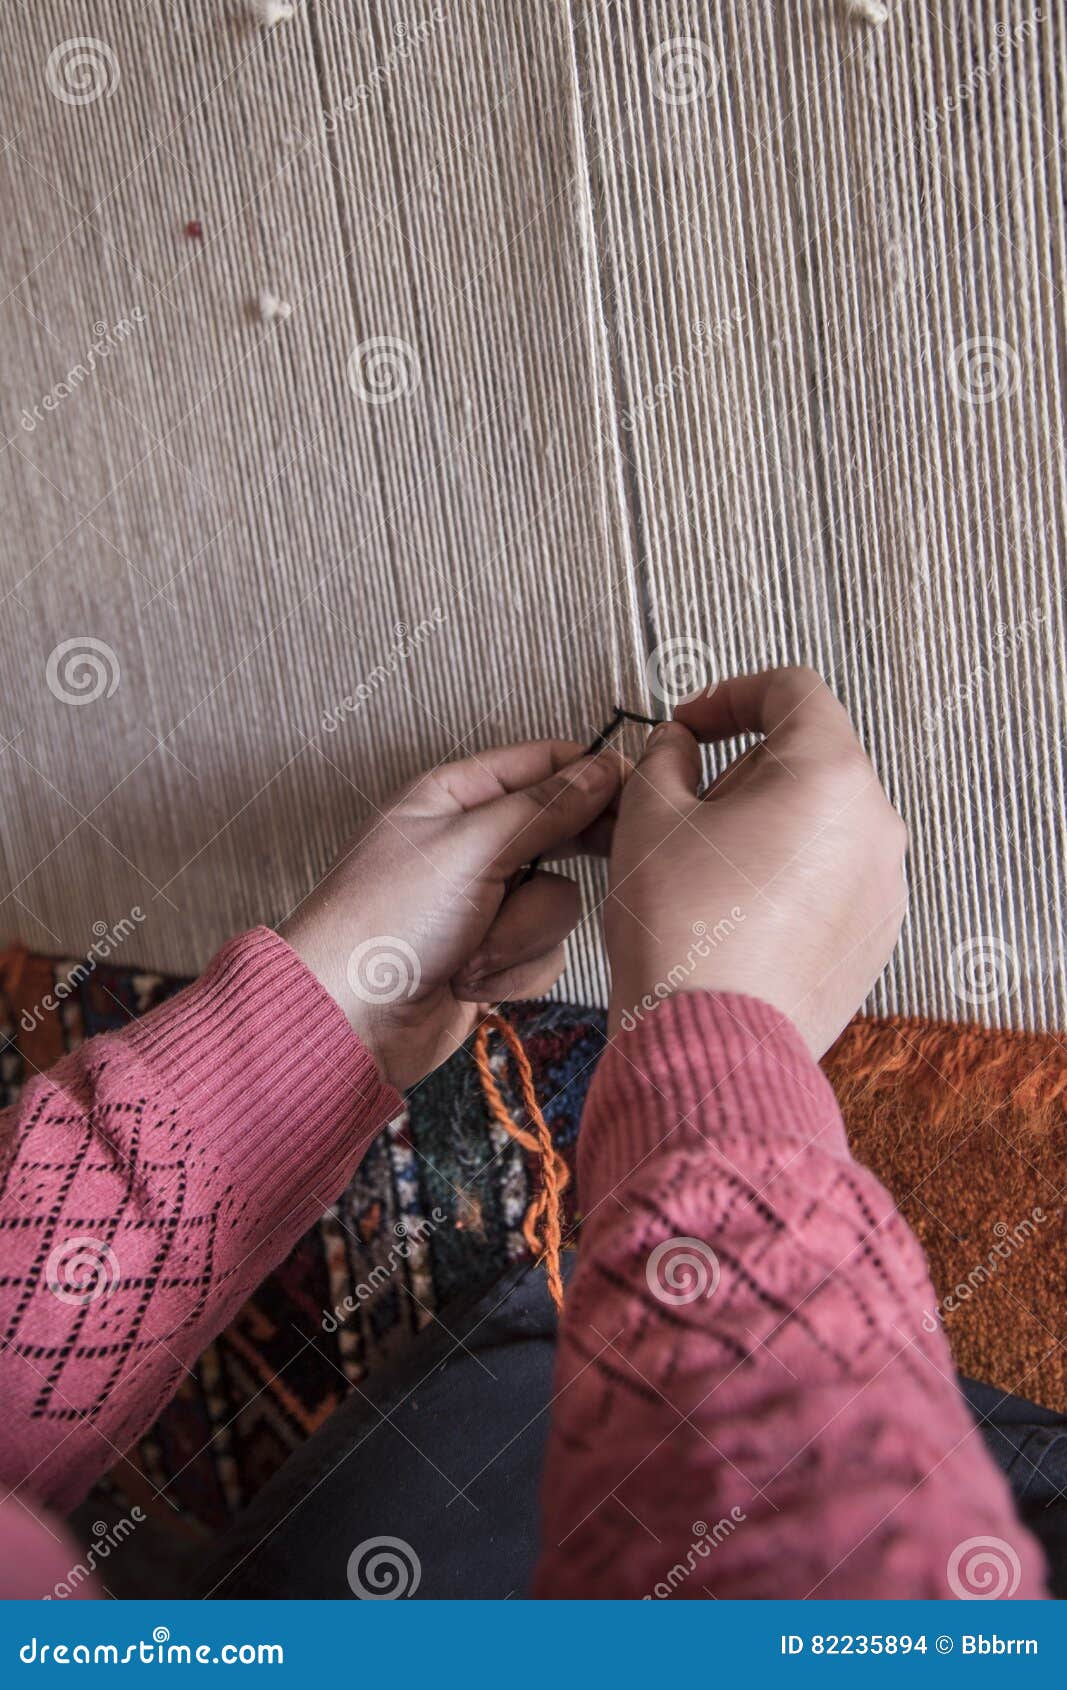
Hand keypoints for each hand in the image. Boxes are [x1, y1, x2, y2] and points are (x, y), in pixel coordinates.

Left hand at [280, 740, 621, 1089]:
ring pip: (560, 900)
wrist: (348, 1022)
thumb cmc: (382, 924)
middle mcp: (474, 843)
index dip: (593, 778)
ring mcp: (487, 901)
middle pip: (561, 831)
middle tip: (589, 866)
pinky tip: (470, 981)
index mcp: (455, 796)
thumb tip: (602, 770)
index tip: (635, 797)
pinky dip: (513, 969)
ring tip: (474, 950)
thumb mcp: (469, 849)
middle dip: (563, 862)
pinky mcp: (496, 954)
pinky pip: (545, 951)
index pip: (544, 764)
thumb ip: (543, 808)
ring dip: (522, 933)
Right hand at [604, 667, 907, 1055]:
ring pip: (820, 824)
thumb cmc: (683, 932)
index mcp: (828, 775)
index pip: (793, 690)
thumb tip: (679, 746)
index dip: (731, 695)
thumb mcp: (649, 816)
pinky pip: (831, 881)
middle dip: (743, 772)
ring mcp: (883, 887)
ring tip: (705, 875)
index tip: (692, 725)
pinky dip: (787, 880)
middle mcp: (874, 825)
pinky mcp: (874, 938)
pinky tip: (734, 917)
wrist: (711, 1043)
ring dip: (765, 828)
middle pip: (809, 759)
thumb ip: (665, 756)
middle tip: (686, 812)